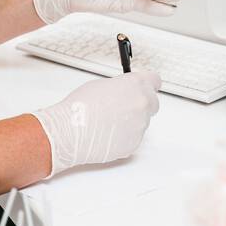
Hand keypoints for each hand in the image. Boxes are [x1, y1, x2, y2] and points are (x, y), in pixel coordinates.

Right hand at [30, 71, 161, 176]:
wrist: (70, 132)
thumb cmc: (79, 108)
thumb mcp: (101, 85)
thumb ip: (121, 87)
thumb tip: (125, 92)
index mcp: (135, 85)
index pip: (154, 80)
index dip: (147, 84)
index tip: (143, 87)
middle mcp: (142, 104)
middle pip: (152, 103)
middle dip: (140, 104)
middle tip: (123, 107)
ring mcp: (140, 125)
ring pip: (142, 122)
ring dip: (131, 121)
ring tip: (108, 123)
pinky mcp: (134, 144)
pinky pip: (134, 137)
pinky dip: (124, 136)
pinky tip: (108, 134)